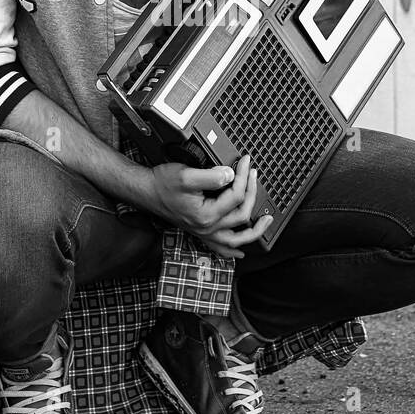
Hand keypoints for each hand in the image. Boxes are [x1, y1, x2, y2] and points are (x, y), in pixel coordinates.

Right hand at [145, 153, 271, 257]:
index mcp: (206, 214)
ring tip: (267, 220)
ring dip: (255, 231)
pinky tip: (240, 252)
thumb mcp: (186, 175)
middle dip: (252, 192)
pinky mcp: (201, 232)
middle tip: (253, 174)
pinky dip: (232, 252)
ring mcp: (205, 233)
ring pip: (237, 240)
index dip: (244, 176)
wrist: (147, 192)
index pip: (236, 195)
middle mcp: (207, 228)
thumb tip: (231, 176)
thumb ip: (211, 176)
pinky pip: (221, 249)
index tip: (245, 161)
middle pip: (242, 215)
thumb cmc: (163, 184)